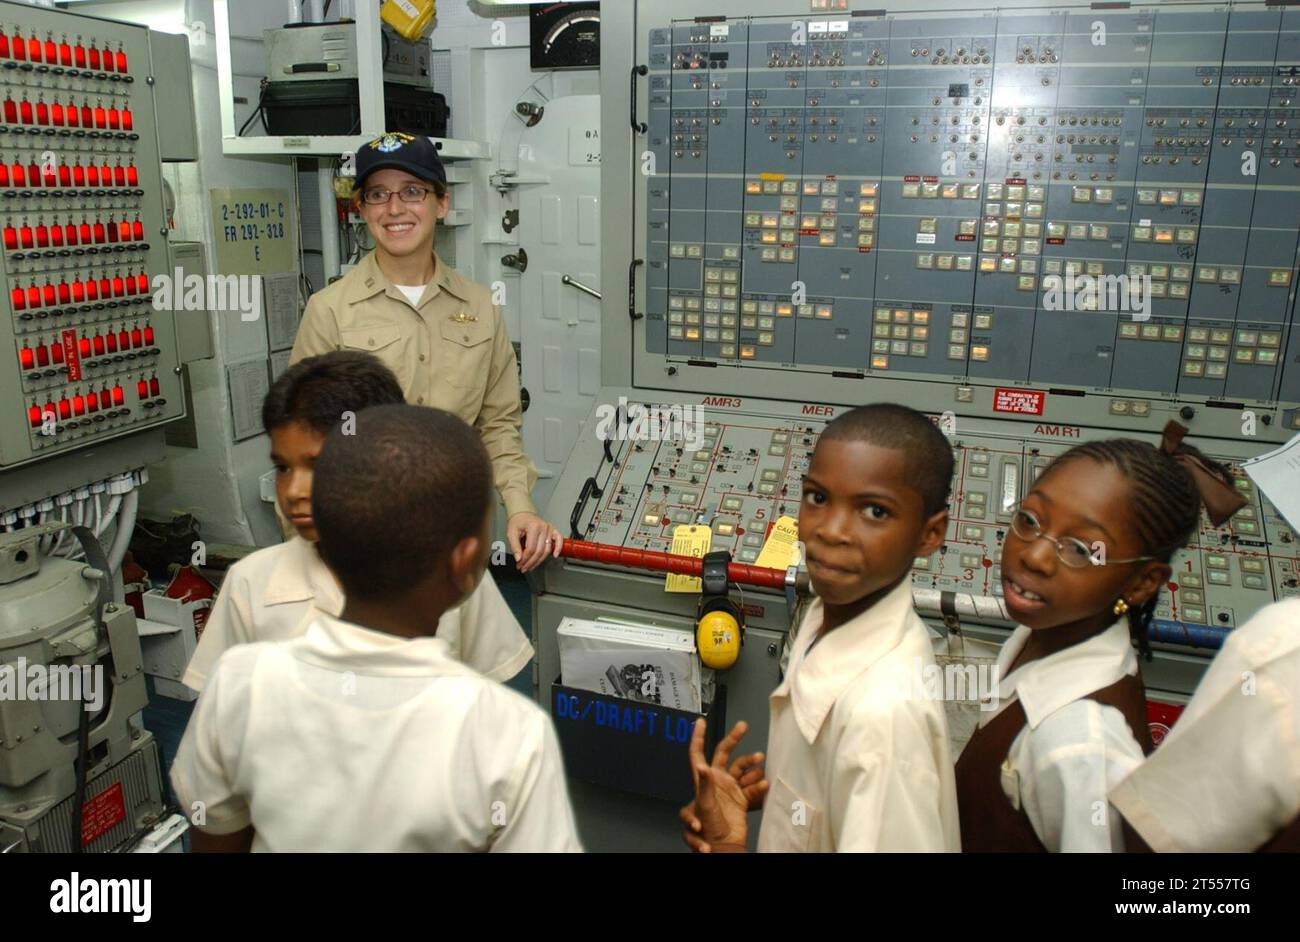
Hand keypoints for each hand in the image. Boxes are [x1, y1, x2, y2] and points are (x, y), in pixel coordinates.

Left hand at [507, 512, 561, 572]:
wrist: (523, 514)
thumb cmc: (518, 522)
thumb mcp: (511, 533)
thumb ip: (515, 546)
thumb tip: (518, 558)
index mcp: (533, 526)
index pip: (530, 548)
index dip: (525, 559)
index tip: (519, 564)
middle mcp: (543, 527)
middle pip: (539, 551)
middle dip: (530, 562)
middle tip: (523, 567)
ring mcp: (550, 529)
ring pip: (547, 550)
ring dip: (539, 561)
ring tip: (531, 566)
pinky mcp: (553, 531)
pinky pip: (559, 540)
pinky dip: (558, 548)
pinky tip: (555, 555)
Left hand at [680, 719, 762, 852]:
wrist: (724, 845)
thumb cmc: (709, 826)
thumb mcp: (705, 804)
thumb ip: (705, 784)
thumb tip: (702, 765)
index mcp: (703, 779)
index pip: (698, 753)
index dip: (698, 737)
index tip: (700, 721)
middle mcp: (716, 780)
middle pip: (724, 753)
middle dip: (734, 738)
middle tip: (743, 725)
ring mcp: (729, 788)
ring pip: (742, 768)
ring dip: (751, 763)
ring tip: (760, 759)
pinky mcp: (741, 798)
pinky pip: (752, 786)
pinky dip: (758, 785)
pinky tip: (765, 785)